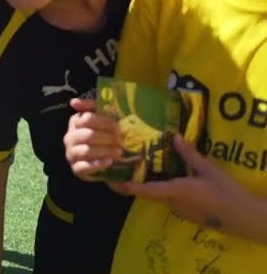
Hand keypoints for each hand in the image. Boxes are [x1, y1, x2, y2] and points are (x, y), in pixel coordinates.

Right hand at [64, 97, 122, 179]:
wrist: (104, 158)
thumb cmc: (105, 134)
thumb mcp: (102, 118)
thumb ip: (92, 106)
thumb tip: (73, 102)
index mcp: (75, 122)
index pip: (87, 119)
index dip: (105, 122)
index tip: (118, 127)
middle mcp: (70, 137)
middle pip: (88, 135)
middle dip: (108, 139)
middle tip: (122, 142)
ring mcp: (71, 153)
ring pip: (86, 151)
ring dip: (105, 151)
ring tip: (119, 152)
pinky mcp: (76, 168)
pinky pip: (84, 167)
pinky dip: (98, 164)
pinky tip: (109, 162)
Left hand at [111, 135, 238, 229]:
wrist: (243, 217)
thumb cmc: (226, 192)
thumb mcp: (209, 169)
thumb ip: (190, 154)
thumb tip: (174, 136)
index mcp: (175, 191)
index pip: (144, 190)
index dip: (125, 185)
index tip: (109, 178)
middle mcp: (172, 202)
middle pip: (146, 193)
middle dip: (131, 183)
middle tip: (119, 167)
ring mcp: (179, 210)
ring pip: (157, 196)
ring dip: (146, 185)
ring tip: (135, 168)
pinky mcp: (187, 212)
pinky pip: (168, 199)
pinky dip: (160, 189)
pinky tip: (160, 177)